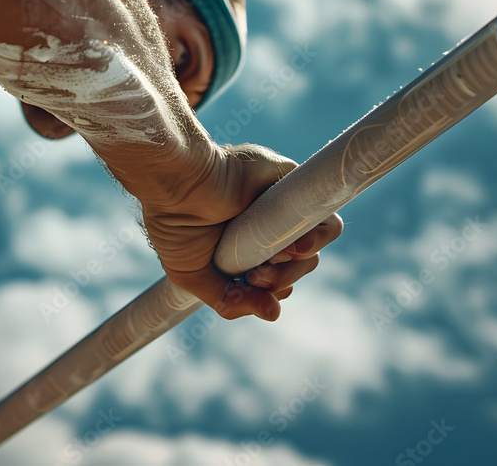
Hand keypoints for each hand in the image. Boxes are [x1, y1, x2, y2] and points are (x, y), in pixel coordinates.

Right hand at [142, 144, 343, 320]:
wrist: (175, 186)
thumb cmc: (175, 225)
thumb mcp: (192, 276)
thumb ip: (229, 300)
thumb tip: (273, 314)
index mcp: (247, 245)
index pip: (280, 276)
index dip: (273, 290)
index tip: (248, 286)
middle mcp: (268, 225)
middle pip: (301, 263)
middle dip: (283, 280)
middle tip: (254, 276)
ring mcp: (281, 203)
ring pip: (316, 242)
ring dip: (298, 264)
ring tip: (267, 262)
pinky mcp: (292, 181)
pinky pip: (322, 213)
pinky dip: (315, 236)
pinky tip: (294, 246)